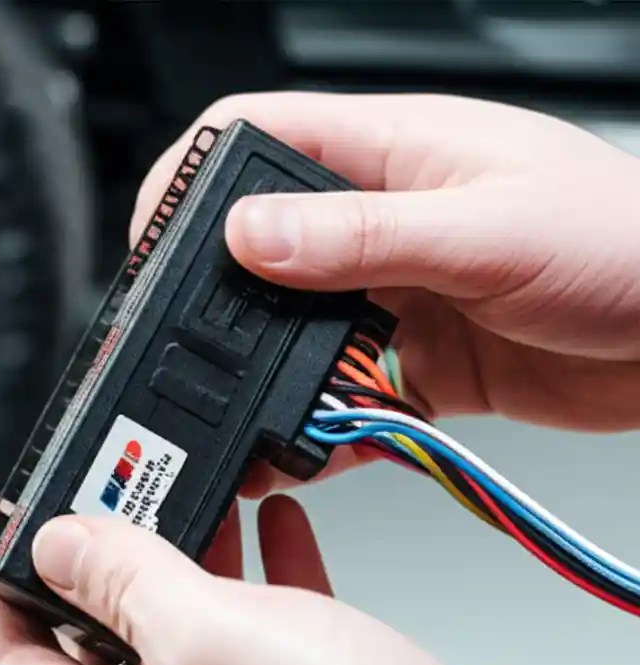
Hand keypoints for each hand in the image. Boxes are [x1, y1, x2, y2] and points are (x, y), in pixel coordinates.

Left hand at [0, 497, 501, 664]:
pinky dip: (255, 569)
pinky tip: (275, 523)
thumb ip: (121, 580)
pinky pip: (252, 625)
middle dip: (101, 552)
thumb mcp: (208, 636)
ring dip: (180, 550)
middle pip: (94, 634)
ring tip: (184, 489)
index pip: (15, 664)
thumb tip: (56, 539)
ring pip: (173, 623)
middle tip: (103, 489)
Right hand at [132, 92, 639, 492]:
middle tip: (190, 350)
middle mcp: (381, 220)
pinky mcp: (418, 362)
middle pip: (258, 247)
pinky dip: (319, 425)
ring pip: (293, 331)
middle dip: (217, 301)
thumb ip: (359, 236)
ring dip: (268, 374)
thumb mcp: (484, 232)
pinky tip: (311, 446)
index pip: (252, 137)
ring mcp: (396, 293)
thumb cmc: (630, 241)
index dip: (187, 182)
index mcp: (390, 153)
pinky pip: (342, 392)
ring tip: (252, 414)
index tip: (153, 245)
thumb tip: (249, 235)